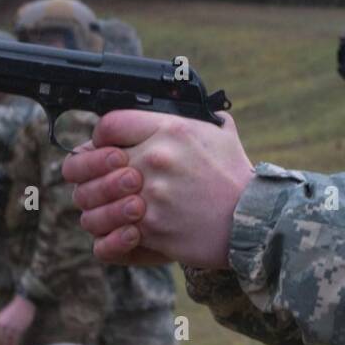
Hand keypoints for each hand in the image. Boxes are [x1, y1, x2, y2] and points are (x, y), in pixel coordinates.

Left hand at [0, 296, 35, 344]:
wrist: (24, 302)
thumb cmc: (16, 308)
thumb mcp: (5, 315)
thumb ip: (2, 324)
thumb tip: (2, 333)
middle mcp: (2, 326)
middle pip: (0, 341)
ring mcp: (10, 327)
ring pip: (7, 342)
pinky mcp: (18, 328)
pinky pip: (14, 341)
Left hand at [64, 110, 255, 268]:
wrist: (254, 220)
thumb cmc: (237, 178)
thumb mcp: (221, 134)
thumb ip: (196, 118)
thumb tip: (186, 106)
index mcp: (170, 129)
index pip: (109, 124)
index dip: (101, 137)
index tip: (107, 148)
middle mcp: (155, 158)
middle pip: (90, 162)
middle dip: (90, 174)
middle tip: (101, 181)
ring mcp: (149, 195)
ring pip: (92, 201)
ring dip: (98, 207)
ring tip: (114, 210)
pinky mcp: (150, 228)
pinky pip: (108, 234)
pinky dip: (112, 237)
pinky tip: (125, 233)